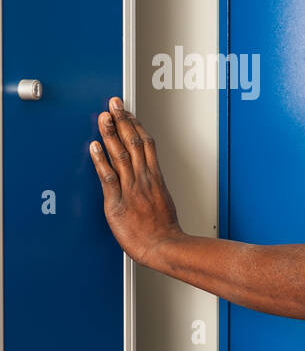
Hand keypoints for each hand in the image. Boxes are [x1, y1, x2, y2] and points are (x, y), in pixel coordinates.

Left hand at [89, 97, 183, 267]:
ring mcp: (131, 189)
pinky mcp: (117, 203)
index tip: (128, 112)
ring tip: (103, 117)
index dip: (135, 125)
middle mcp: (144, 179)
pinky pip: (108, 178)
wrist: (164, 247)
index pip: (146, 144)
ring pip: (121, 155)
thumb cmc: (163, 230)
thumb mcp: (163, 202)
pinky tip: (94, 147)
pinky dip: (100, 161)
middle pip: (133, 143)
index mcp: (155, 178)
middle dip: (123, 121)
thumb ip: (152, 187)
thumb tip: (147, 178)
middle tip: (114, 104)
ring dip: (111, 134)